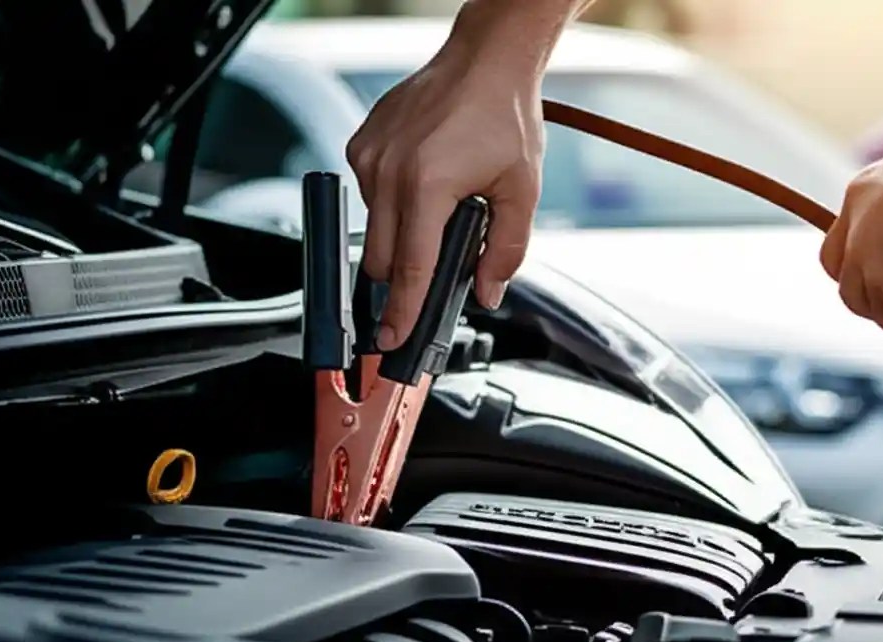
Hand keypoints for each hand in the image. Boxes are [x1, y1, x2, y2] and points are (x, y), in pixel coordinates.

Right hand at [346, 39, 544, 350]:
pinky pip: (369, 195)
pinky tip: (425, 181)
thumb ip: (506, 250)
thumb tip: (488, 292)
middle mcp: (389, 170)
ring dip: (401, 233)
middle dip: (403, 276)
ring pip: (373, 228)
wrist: (484, 60)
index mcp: (427, 184)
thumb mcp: (522, 189)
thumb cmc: (503, 114)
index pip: (409, 268)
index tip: (391, 340)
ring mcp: (369, 155)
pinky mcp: (360, 144)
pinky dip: (392, 202)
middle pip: (381, 258)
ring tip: (440, 205)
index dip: (401, 312)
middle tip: (435, 268)